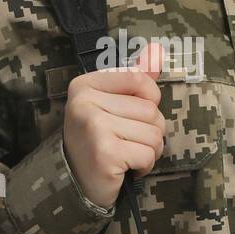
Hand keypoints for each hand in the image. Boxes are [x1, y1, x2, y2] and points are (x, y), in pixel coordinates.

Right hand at [62, 42, 165, 209]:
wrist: (77, 183)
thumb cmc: (99, 141)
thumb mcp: (112, 104)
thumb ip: (135, 78)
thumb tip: (158, 50)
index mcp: (85, 85)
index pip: (140, 79)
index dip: (148, 101)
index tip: (129, 116)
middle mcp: (85, 102)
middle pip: (151, 110)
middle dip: (149, 131)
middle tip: (126, 142)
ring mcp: (94, 127)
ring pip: (154, 133)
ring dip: (148, 150)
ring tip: (126, 154)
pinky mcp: (105, 153)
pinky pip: (148, 154)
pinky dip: (144, 165)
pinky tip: (125, 168)